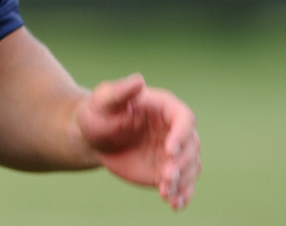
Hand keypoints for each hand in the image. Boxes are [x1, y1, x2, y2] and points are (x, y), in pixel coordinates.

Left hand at [76, 73, 199, 210]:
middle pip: (192, 146)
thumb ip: (119, 91)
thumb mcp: (103, 100)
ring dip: (183, 181)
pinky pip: (183, 183)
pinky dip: (183, 195)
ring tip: (166, 192)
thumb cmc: (99, 113)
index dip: (181, 134)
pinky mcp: (167, 171)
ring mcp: (173, 152)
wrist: (94, 137)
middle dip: (182, 163)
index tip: (168, 149)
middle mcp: (174, 130)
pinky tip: (174, 204)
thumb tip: (138, 80)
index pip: (184, 119)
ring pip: (191, 167)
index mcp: (164, 107)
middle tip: (165, 176)